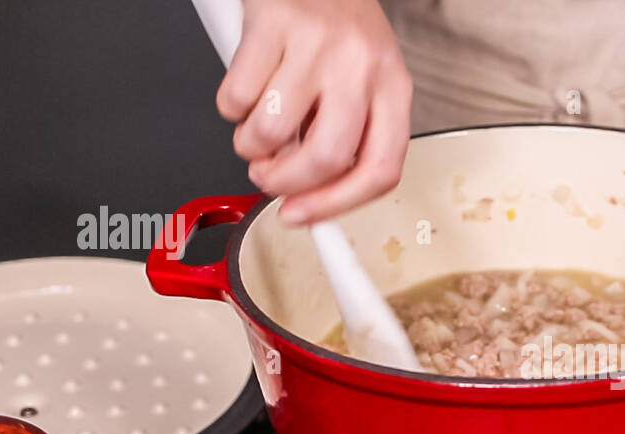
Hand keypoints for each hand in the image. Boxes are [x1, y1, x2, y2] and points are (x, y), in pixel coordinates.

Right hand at [215, 0, 412, 224]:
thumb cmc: (337, 25)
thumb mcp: (362, 81)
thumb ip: (344, 136)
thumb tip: (308, 195)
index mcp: (394, 88)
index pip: (379, 169)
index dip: (337, 205)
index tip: (303, 216)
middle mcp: (361, 66)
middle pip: (325, 159)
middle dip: (284, 182)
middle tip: (267, 176)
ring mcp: (317, 45)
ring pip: (272, 133)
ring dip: (250, 145)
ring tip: (255, 128)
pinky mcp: (272, 25)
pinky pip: (236, 97)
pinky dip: (231, 107)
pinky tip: (247, 87)